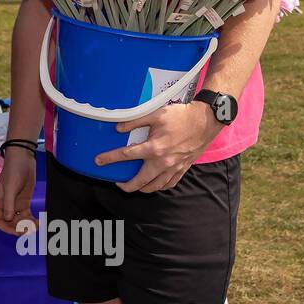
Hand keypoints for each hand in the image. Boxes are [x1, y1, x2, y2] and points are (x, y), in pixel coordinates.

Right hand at [0, 147, 36, 234]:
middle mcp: (5, 205)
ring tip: (36, 227)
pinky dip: (32, 220)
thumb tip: (8, 219)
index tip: (17, 232)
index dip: (6, 228)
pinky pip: (27, 215)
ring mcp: (15, 204)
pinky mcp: (24, 202)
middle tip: (29, 231)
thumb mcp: (10, 187)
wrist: (23, 159)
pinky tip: (39, 222)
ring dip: (26, 225)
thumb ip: (9, 203)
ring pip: (19, 220)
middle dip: (18, 228)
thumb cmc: (13, 171)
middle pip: (9, 222)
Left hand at [94, 101, 222, 192]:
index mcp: (154, 148)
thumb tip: (118, 128)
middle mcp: (163, 162)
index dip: (110, 158)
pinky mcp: (183, 169)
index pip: (126, 155)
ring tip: (134, 186)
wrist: (206, 121)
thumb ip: (135, 121)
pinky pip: (169, 184)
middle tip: (118, 184)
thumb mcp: (155, 114)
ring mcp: (174, 167)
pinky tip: (154, 184)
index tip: (98, 161)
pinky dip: (160, 186)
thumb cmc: (181, 116)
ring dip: (143, 189)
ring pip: (155, 186)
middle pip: (140, 181)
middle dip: (127, 186)